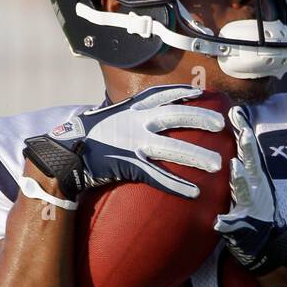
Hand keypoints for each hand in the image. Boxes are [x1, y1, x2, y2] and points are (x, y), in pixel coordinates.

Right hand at [23, 85, 224, 199]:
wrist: (63, 153)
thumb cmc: (85, 136)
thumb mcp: (108, 116)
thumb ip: (126, 114)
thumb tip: (138, 115)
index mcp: (131, 108)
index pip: (164, 94)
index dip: (186, 94)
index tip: (204, 95)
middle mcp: (135, 122)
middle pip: (175, 117)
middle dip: (200, 120)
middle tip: (222, 126)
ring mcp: (133, 144)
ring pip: (172, 149)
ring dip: (197, 157)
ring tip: (217, 165)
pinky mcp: (129, 166)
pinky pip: (158, 177)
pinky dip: (177, 185)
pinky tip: (194, 193)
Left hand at [214, 106, 286, 274]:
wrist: (267, 246)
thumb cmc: (255, 209)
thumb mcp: (252, 183)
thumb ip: (244, 161)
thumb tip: (235, 133)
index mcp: (256, 178)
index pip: (249, 150)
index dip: (244, 130)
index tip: (236, 111)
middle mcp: (257, 190)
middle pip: (253, 166)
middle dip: (249, 149)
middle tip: (243, 132)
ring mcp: (252, 209)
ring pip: (246, 193)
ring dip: (241, 180)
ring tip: (234, 167)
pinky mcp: (244, 230)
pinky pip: (234, 227)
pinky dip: (227, 224)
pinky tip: (219, 222)